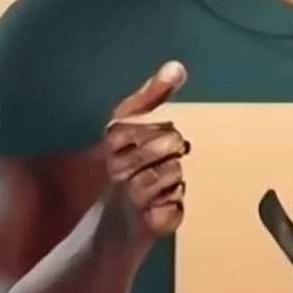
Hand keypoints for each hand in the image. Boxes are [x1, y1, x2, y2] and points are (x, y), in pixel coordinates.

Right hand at [103, 60, 188, 240]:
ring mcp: (132, 197)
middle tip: (173, 156)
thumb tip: (176, 66)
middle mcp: (119, 166)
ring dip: (178, 177)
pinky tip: (169, 203)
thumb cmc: (129, 164)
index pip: (152, 120)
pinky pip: (175, 209)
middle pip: (168, 143)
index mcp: (116, 136)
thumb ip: (154, 94)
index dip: (164, 128)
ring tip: (170, 180)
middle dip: (176, 149)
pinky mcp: (147, 226)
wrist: (113, 222)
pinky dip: (178, 206)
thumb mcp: (133, 125)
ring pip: (174, 174)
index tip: (164, 134)